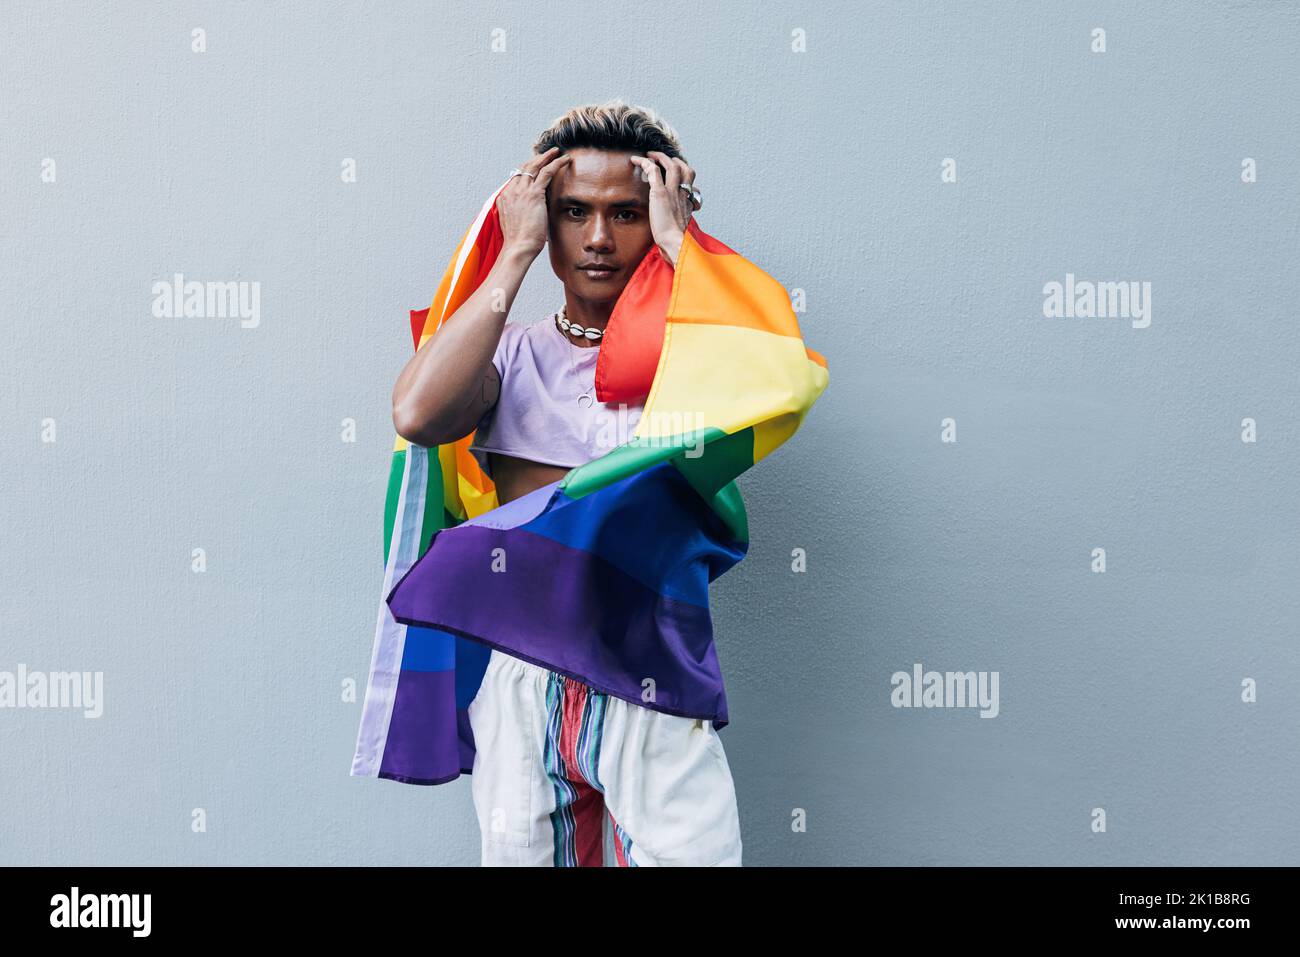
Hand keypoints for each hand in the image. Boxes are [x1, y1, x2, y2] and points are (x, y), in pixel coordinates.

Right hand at [496, 146, 572, 256]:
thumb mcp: (518, 223)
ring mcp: (521, 191)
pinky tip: (565, 160)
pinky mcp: (534, 194)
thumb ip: (522, 213)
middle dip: (536, 158)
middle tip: (548, 153)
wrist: (519, 248)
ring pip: (534, 166)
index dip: (528, 169)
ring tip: (557, 152)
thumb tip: (534, 213)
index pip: (516, 177)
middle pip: (523, 167)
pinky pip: (546, 172)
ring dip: (546, 156)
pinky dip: (556, 163)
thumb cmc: (520, 243)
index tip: (537, 165)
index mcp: (504, 197)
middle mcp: (511, 191)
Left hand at [629, 151, 700, 267]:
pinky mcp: (660, 193)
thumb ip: (678, 226)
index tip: (675, 173)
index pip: (690, 183)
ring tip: (650, 154)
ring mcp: (673, 192)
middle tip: (662, 159)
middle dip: (675, 161)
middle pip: (685, 169)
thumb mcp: (681, 232)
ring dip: (661, 157)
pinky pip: (653, 170)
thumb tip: (673, 231)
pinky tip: (635, 160)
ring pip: (672, 165)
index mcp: (688, 204)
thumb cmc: (677, 243)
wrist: (676, 244)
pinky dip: (644, 162)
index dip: (684, 174)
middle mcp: (683, 195)